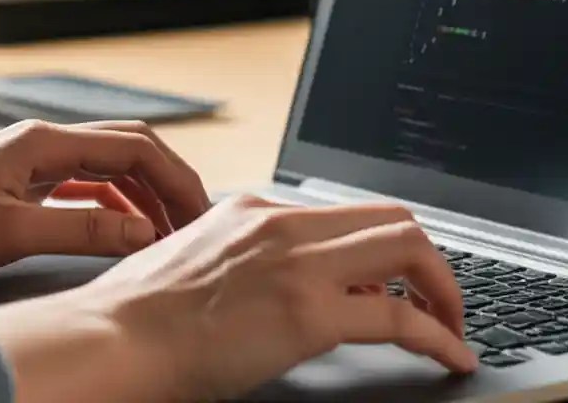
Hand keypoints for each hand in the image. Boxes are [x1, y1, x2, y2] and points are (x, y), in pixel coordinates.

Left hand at [0, 119, 210, 280]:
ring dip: (143, 196)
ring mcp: (31, 161)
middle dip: (168, 183)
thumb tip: (145, 233)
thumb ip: (84, 232)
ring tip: (168, 232)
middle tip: (196, 222)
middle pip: (128, 150)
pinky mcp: (20, 184)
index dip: (176, 178)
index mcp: (44, 141)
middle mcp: (42, 142)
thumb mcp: (11, 234)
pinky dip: (113, 207)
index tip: (201, 213)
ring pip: (108, 169)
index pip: (134, 146)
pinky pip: (84, 187)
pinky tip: (124, 232)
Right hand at [0, 195, 477, 402]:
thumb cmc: (140, 317)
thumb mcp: (201, 264)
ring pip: (408, 248)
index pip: (347, 211)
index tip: (403, 275)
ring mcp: (299, 264)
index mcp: (256, 209)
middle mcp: (283, 223)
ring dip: (444, 290)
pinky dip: (439, 336)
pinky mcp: (308, 313)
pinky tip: (450, 357)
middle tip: (442, 299)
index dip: (389, 243)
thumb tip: (293, 288)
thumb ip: (250, 262)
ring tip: (454, 327)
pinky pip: (400, 317)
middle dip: (430, 259)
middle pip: (392, 217)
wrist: (113, 342)